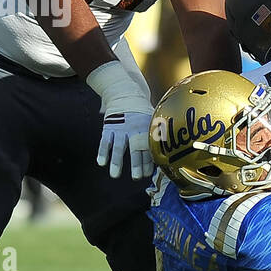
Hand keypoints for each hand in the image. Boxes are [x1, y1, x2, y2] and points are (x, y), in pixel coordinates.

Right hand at [87, 61, 153, 179]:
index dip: (149, 162)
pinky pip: (104, 141)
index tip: (149, 174)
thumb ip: (158, 134)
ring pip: (117, 147)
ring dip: (116, 162)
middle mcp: (133, 130)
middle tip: (137, 177)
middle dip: (136, 164)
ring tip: (115, 175)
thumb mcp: (153, 119)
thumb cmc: (142, 112)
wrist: (125, 93)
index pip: (148, 149)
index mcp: (146, 129)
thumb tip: (169, 151)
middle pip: (135, 149)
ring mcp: (120, 129)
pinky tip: (101, 163)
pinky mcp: (108, 127)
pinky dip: (102, 151)